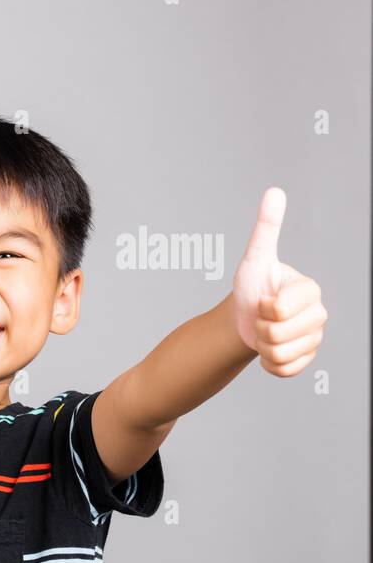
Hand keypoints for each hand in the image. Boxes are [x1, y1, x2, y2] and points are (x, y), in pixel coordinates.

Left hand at [230, 187, 326, 376]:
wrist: (243, 319)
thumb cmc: (249, 287)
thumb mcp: (255, 259)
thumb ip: (266, 228)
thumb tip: (275, 192)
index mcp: (311, 290)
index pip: (278, 310)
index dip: (262, 308)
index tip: (263, 298)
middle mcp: (319, 314)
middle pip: (278, 334)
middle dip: (260, 328)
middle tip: (261, 317)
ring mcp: (315, 338)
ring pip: (280, 354)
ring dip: (262, 347)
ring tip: (264, 331)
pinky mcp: (307, 359)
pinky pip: (285, 371)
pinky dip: (269, 365)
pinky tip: (268, 351)